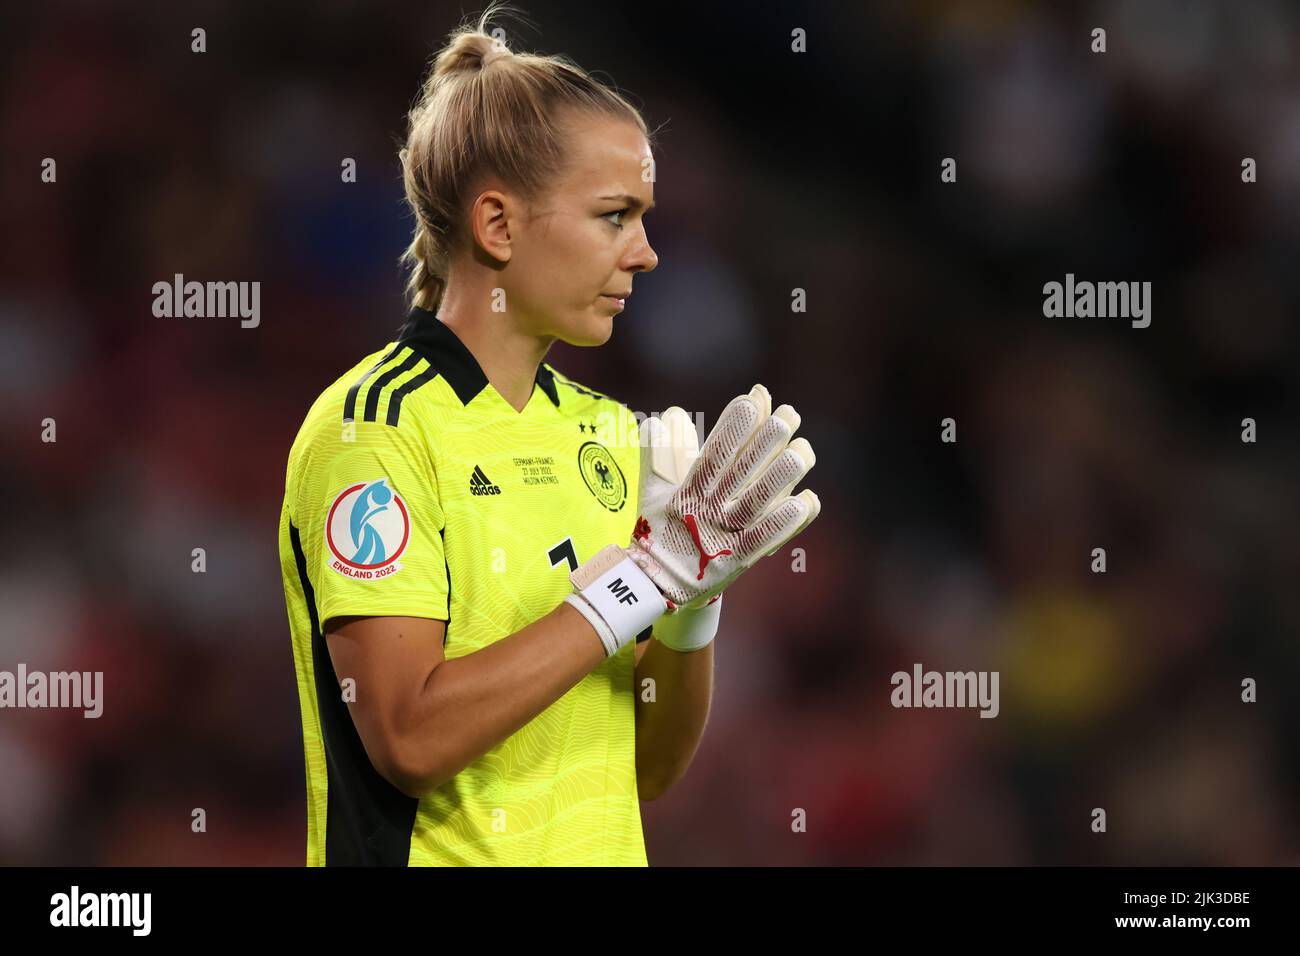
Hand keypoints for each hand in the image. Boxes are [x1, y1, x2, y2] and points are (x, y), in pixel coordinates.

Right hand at [629, 384, 819, 609]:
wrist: (650, 585)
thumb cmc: (657, 532)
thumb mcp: (652, 491)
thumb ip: (658, 453)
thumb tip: (664, 416)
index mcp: (687, 492)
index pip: (713, 453)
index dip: (733, 426)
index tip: (754, 399)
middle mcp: (706, 511)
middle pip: (738, 473)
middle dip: (763, 444)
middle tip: (788, 416)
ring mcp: (722, 536)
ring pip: (755, 503)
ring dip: (779, 478)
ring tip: (803, 452)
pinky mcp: (736, 562)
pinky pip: (763, 539)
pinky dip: (784, 522)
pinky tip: (806, 501)